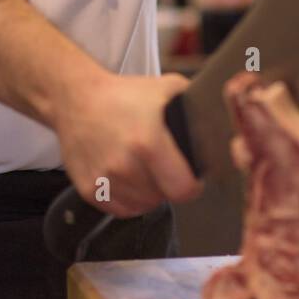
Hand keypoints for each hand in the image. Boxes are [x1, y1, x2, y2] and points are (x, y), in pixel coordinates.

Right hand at [55, 70, 204, 215]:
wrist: (76, 98)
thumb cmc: (123, 94)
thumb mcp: (167, 88)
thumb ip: (196, 107)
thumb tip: (221, 120)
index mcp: (148, 142)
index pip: (183, 189)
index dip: (193, 187)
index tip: (193, 180)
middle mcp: (125, 165)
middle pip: (163, 198)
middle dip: (169, 186)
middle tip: (166, 167)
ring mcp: (104, 179)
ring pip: (142, 206)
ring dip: (149, 193)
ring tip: (145, 168)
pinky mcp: (88, 189)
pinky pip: (120, 210)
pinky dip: (129, 199)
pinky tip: (129, 177)